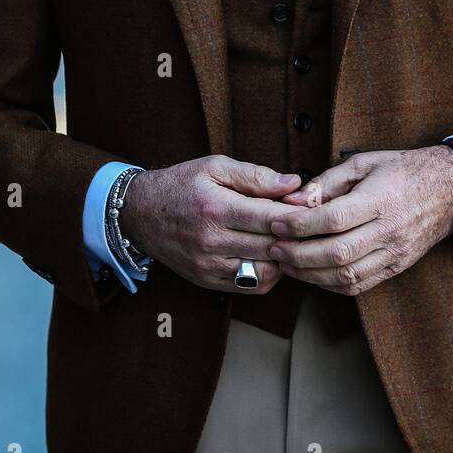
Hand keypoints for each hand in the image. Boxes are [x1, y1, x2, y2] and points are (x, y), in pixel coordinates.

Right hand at [123, 156, 301, 293]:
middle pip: (271, 246)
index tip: (312, 208)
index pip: (270, 218)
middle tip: (310, 226)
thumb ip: (256, 176)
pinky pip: (251, 286)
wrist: (140, 214)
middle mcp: (211, 241)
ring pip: (265, 271)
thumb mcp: (215, 167)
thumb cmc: (182, 185)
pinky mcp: (208, 281)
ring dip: (284, 258)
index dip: (297, 215)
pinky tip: (271, 256)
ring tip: (290, 241)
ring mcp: (209, 265)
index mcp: (216, 208)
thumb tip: (293, 183)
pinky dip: (269, 274)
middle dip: (296, 236)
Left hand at [267, 145, 452, 295]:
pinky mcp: (397, 267)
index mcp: (380, 200)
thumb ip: (326, 182)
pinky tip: (313, 274)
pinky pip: (360, 285)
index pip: (333, 220)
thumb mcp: (364, 163)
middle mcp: (390, 230)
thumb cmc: (403, 170)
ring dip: (310, 274)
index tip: (277, 224)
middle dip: (298, 254)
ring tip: (287, 262)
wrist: (450, 188)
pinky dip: (331, 284)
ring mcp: (395, 253)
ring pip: (346, 276)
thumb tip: (291, 202)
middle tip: (275, 247)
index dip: (300, 225)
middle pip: (337, 253)